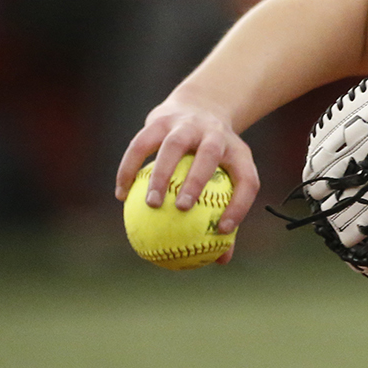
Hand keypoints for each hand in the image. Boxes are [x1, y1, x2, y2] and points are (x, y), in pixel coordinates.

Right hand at [115, 96, 260, 263]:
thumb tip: (221, 260)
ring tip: (150, 203)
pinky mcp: (160, 119)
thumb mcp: (229, 178)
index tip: (223, 231)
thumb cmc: (216, 157)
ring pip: (172, 145)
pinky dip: (130, 168)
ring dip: (160, 174)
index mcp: (237, 152)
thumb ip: (224, 215)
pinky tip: (121, 193)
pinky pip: (141, 144)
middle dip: (196, 180)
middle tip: (182, 208)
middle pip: (208, 154)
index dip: (239, 206)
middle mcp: (214, 133)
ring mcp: (186, 123)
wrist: (198, 107)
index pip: (246, 180)